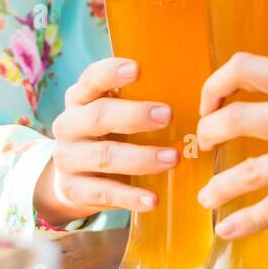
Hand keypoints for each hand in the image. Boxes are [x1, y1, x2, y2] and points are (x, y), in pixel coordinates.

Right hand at [34, 57, 178, 222]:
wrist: (75, 179)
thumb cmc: (110, 134)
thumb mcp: (116, 112)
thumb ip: (142, 100)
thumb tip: (199, 94)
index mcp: (82, 97)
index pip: (92, 78)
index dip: (111, 72)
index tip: (137, 69)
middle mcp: (70, 124)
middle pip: (99, 116)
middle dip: (134, 115)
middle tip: (167, 115)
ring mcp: (68, 158)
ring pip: (104, 155)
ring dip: (141, 158)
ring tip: (172, 158)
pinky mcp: (73, 189)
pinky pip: (103, 192)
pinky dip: (130, 196)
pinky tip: (152, 199)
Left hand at [196, 52, 267, 238]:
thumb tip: (258, 103)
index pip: (245, 67)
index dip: (216, 84)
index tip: (210, 103)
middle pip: (233, 117)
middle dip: (209, 134)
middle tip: (206, 145)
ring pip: (242, 171)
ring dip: (216, 186)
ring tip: (207, 195)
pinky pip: (265, 209)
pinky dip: (240, 221)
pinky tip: (226, 227)